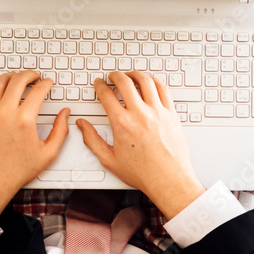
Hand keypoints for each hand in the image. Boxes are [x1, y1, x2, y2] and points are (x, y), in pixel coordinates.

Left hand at [0, 71, 68, 223]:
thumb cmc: (18, 170)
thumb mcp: (48, 154)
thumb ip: (60, 131)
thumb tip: (65, 114)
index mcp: (25, 121)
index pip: (38, 91)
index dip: (46, 83)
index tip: (48, 83)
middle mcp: (5, 113)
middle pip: (18, 80)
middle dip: (29, 74)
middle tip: (35, 76)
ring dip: (11, 76)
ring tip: (18, 78)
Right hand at [77, 71, 203, 219]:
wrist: (168, 179)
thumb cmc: (143, 173)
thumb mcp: (110, 160)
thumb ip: (92, 140)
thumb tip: (82, 125)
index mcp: (122, 124)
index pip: (106, 95)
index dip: (99, 85)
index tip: (99, 84)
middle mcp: (140, 114)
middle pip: (125, 82)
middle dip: (115, 75)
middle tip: (112, 76)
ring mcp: (158, 112)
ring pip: (145, 81)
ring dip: (135, 74)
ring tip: (130, 75)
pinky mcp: (171, 114)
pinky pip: (163, 89)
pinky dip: (154, 81)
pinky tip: (150, 82)